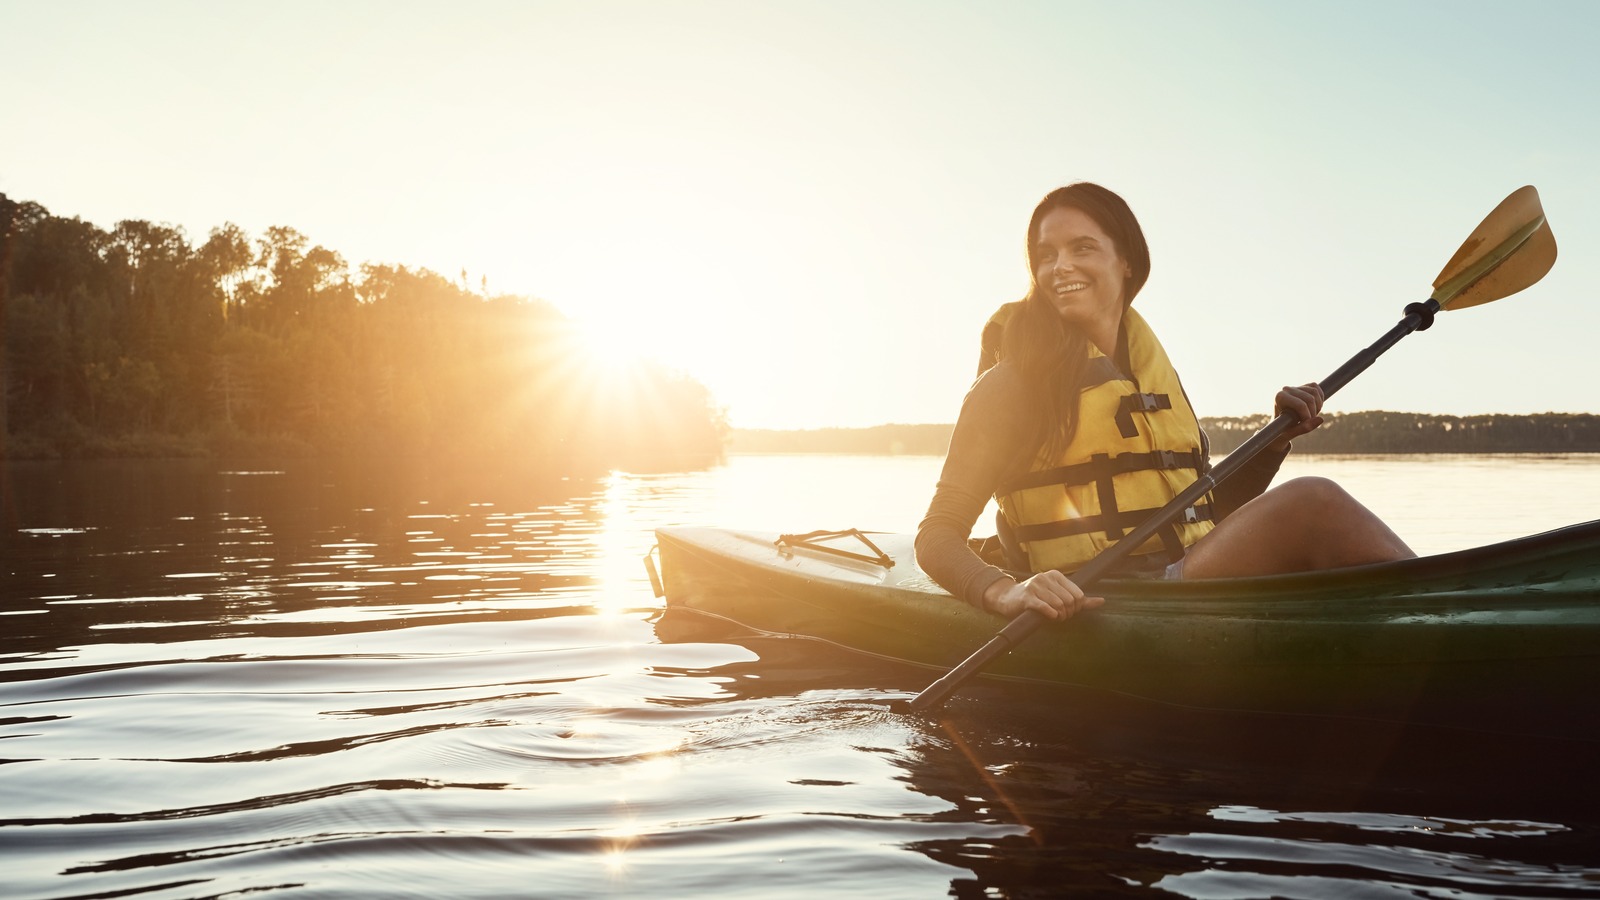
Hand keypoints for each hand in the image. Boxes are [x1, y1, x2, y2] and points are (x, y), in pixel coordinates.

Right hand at [983, 570, 1103, 619]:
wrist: (1009, 598)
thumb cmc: (1036, 597)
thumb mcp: (1058, 594)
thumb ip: (1081, 600)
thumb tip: (1102, 601)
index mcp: (1056, 575)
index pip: (1077, 594)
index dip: (1076, 607)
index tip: (1069, 611)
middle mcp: (1046, 577)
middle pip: (1069, 601)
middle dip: (1068, 613)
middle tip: (1061, 616)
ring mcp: (1036, 586)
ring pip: (1058, 605)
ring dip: (1059, 616)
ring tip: (1055, 617)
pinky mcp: (1027, 597)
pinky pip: (1045, 607)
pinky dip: (1051, 614)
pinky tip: (1050, 617)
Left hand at [1269, 382, 1324, 451]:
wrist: (1279, 425)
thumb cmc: (1282, 430)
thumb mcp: (1290, 433)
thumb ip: (1303, 428)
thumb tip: (1320, 419)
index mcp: (1280, 397)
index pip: (1301, 405)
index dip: (1308, 416)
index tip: (1305, 424)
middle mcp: (1286, 389)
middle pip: (1310, 399)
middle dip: (1313, 412)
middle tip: (1309, 421)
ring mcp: (1295, 387)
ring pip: (1314, 392)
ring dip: (1318, 406)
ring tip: (1311, 415)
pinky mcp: (1302, 386)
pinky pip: (1316, 387)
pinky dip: (1320, 398)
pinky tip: (1315, 408)